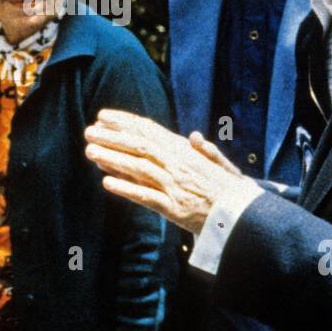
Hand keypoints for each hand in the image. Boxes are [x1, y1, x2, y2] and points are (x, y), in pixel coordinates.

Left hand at [84, 109, 261, 233]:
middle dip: (112, 137)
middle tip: (89, 131)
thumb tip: (194, 136)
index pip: (150, 130)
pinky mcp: (173, 208)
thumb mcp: (218, 164)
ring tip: (90, 152)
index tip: (103, 115)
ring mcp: (174, 186)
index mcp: (184, 151)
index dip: (125, 122)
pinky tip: (106, 183)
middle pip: (139, 146)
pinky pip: (146, 196)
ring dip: (112, 159)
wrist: (242, 215)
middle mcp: (177, 164)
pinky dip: (126, 188)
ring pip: (139, 168)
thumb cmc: (227, 188)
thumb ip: (203, 150)